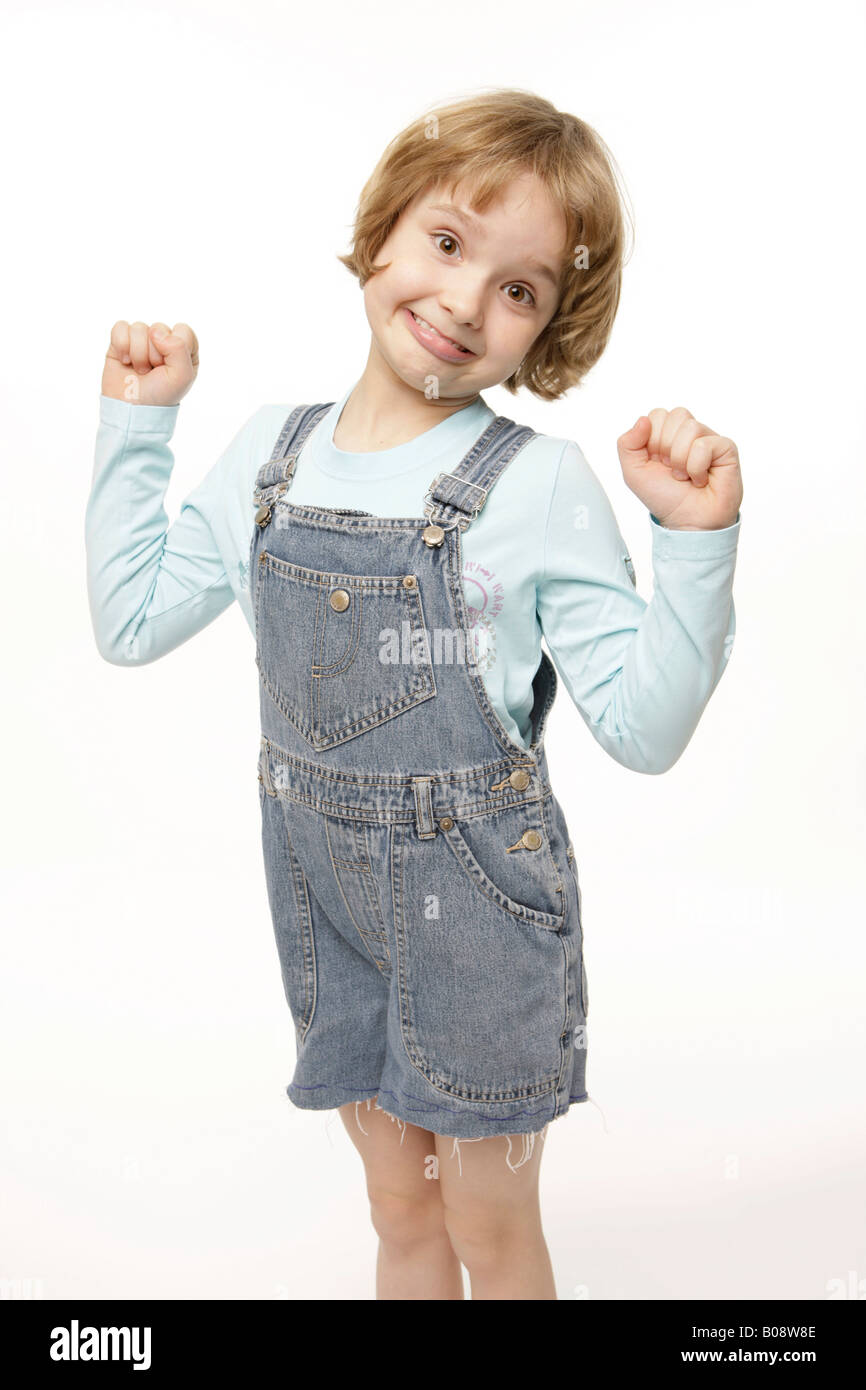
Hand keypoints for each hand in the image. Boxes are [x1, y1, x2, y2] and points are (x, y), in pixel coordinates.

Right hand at [102, 320, 199, 406]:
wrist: (131, 408)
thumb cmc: (160, 395)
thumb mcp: (182, 376)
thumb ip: (180, 348)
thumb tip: (156, 332)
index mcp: (184, 350)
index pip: (183, 330)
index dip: (174, 347)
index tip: (168, 366)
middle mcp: (164, 342)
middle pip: (158, 328)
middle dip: (153, 353)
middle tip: (152, 371)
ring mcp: (142, 341)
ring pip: (138, 328)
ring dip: (137, 354)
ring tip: (140, 370)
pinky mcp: (122, 341)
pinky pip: (120, 327)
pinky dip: (121, 345)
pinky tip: (125, 361)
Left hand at [616, 407, 742, 529]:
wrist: (686, 522)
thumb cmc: (664, 497)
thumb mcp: (633, 472)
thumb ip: (627, 444)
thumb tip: (643, 420)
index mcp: (667, 434)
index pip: (658, 415)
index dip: (652, 440)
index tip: (657, 463)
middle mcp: (689, 433)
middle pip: (676, 415)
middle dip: (667, 447)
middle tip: (671, 470)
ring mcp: (709, 439)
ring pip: (691, 427)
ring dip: (681, 459)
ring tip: (684, 476)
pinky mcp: (726, 449)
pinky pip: (705, 444)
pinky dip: (696, 467)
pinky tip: (700, 480)